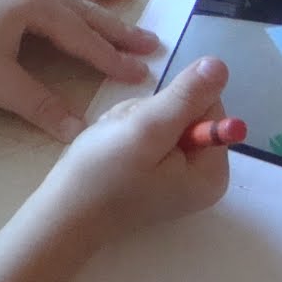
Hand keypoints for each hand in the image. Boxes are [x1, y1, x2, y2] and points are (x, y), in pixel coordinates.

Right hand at [30, 57, 232, 243]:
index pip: (209, 106)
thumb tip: (220, 65)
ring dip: (132, 122)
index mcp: (211, 172)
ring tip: (111, 144)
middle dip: (149, 114)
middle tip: (121, 136)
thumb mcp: (147, 129)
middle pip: (186, 113)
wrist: (61, 216)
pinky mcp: (154, 175)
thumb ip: (186, 97)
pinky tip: (110, 150)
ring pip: (162, 120)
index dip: (173, 103)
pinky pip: (148, 136)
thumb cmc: (101, 176)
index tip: (143, 123)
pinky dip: (125, 134)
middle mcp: (202, 177)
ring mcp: (177, 177)